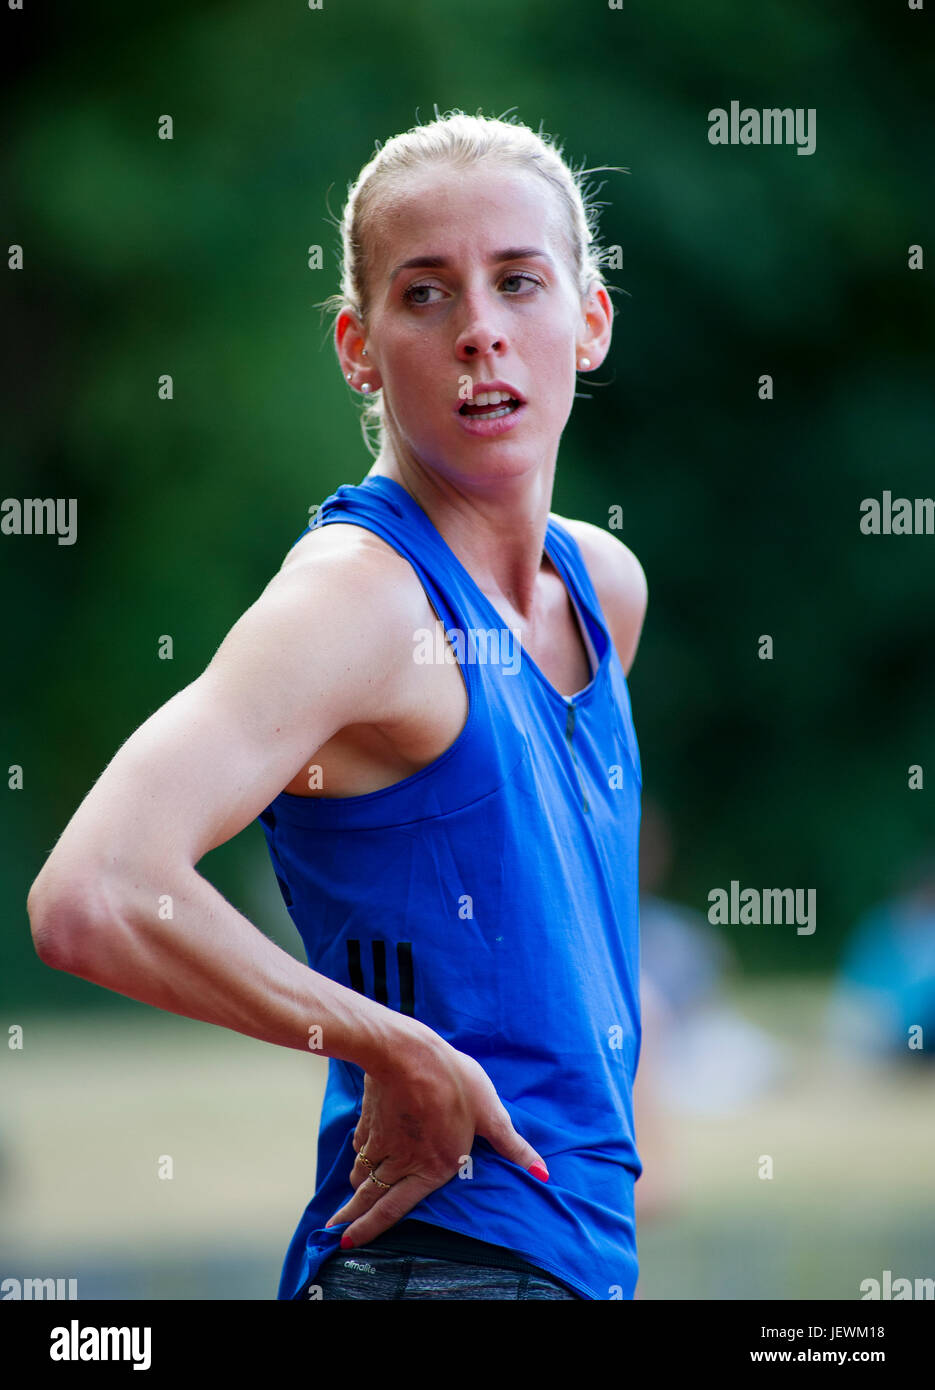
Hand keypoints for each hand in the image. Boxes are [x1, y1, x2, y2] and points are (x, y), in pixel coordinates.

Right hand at [324, 1026, 548, 1247]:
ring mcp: (380, 1140)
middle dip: (350, 1217)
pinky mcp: (369, 1119)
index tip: (351, 1242)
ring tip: (350, 1198)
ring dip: (355, 1188)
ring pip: (362, 1172)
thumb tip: (542, 1172)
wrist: (406, 1052)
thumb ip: (512, 1146)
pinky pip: (360, 1145)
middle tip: (334, 1232)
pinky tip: (359, 1156)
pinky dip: (358, 1156)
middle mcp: (401, 1161)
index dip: (371, 1228)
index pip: (394, 1209)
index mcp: (431, 1167)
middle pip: (369, 1196)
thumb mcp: (490, 1113)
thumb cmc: (452, 1082)